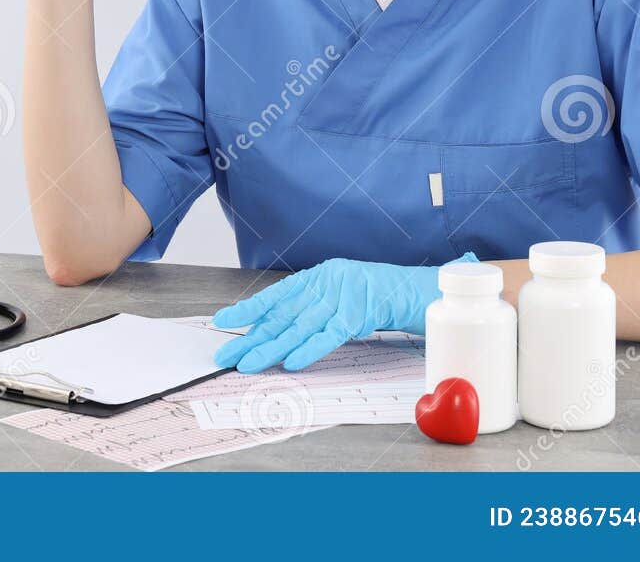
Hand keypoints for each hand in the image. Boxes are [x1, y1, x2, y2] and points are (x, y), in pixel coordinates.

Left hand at [211, 254, 477, 371]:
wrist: (418, 291)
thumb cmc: (377, 296)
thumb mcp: (341, 295)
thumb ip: (314, 310)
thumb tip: (278, 333)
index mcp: (320, 277)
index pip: (277, 295)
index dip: (249, 309)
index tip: (221, 322)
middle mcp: (326, 283)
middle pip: (283, 314)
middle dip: (251, 336)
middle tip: (225, 354)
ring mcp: (342, 297)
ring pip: (300, 326)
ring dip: (272, 347)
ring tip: (248, 363)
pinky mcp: (359, 314)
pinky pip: (330, 334)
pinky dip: (310, 348)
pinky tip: (291, 361)